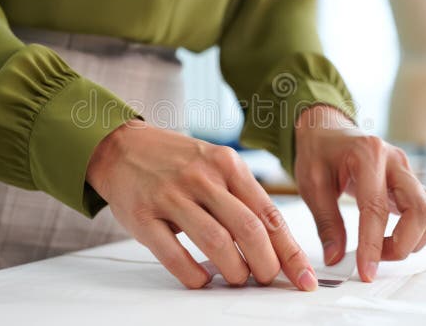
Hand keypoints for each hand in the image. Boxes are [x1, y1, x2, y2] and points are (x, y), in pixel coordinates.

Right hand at [86, 120, 317, 290]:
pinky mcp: (143, 215)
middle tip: (266, 280)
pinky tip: (201, 279)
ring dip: (234, 271)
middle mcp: (202, 177)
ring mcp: (171, 195)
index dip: (290, 251)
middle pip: (249, 229)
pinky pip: (173, 253)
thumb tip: (277, 245)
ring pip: (216, 242)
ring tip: (237, 278)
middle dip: (266, 265)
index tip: (303, 276)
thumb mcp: (216, 165)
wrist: (122, 145)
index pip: (269, 213)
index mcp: (227, 164)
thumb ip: (242, 198)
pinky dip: (193, 274)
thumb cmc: (176, 162)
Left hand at [294, 105, 425, 282]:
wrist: (327, 131)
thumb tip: (336, 258)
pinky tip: (393, 237)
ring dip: (414, 240)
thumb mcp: (311, 185)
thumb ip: (326, 223)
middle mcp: (395, 161)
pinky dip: (419, 231)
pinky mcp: (412, 181)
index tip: (366, 271)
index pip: (376, 208)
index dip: (373, 245)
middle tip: (375, 259)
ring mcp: (408, 170)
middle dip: (402, 244)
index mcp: (367, 155)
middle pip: (420, 209)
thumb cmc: (318, 153)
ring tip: (383, 249)